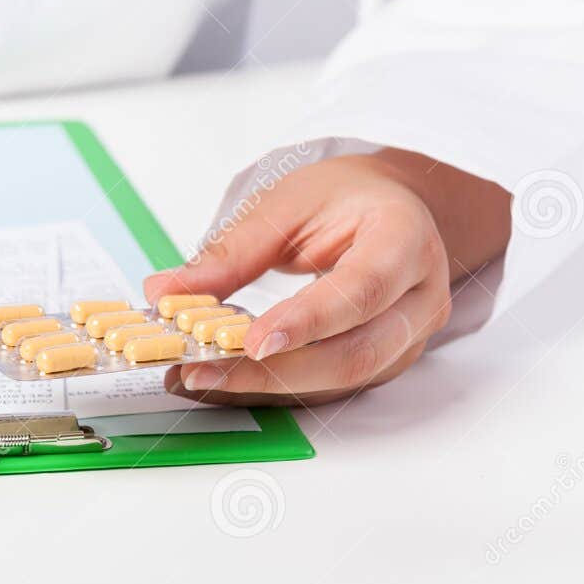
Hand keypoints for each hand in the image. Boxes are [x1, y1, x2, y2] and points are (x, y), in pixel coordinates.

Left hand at [145, 149, 510, 405]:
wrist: (386, 207)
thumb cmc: (342, 199)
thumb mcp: (284, 204)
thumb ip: (230, 253)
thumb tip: (164, 292)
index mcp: (405, 239)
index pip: (362, 289)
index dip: (308, 321)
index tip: (253, 342)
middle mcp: (419, 296)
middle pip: (355, 352)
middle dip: (275, 371)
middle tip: (204, 369)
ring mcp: (408, 335)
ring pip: (342, 378)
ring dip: (267, 385)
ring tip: (201, 375)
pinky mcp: (384, 360)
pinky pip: (331, 383)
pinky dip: (276, 384)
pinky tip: (227, 378)